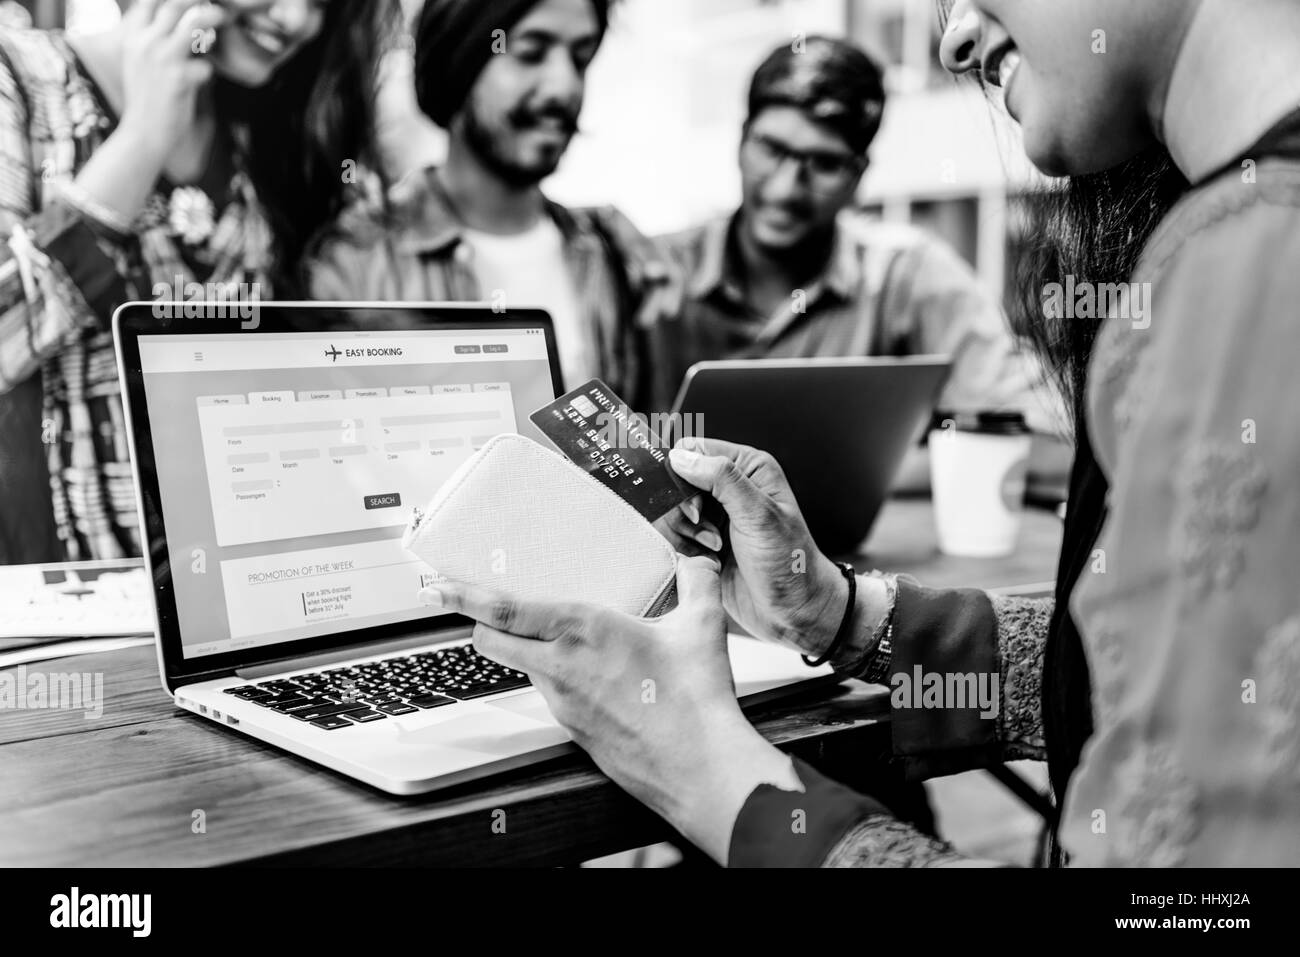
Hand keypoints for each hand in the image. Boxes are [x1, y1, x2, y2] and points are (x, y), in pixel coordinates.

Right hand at [117, 0, 226, 161]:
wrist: (143, 135)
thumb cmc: (147, 100)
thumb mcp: (142, 64)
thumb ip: (156, 41)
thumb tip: (183, 24)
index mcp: (133, 37)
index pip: (150, 0)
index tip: (194, 1)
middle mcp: (145, 42)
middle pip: (176, 3)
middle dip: (200, 1)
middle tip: (218, 8)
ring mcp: (161, 59)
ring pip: (194, 21)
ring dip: (213, 19)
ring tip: (224, 21)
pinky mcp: (178, 79)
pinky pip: (206, 63)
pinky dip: (211, 68)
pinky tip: (207, 76)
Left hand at [422, 555, 800, 863]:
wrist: (698, 768)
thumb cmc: (694, 701)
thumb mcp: (702, 626)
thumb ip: (697, 581)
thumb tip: (697, 560)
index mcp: (583, 630)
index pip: (505, 611)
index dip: (466, 597)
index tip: (439, 588)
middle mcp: (561, 667)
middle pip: (493, 643)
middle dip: (480, 624)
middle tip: (482, 610)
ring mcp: (563, 703)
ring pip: (524, 668)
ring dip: (529, 652)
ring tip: (561, 641)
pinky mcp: (574, 730)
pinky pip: (553, 695)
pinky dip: (560, 680)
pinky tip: (593, 678)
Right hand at [661, 438, 849, 656]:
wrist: (795, 612)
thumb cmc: (791, 563)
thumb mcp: (759, 515)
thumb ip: (722, 479)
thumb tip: (681, 457)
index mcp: (748, 468)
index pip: (694, 450)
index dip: (683, 474)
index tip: (693, 503)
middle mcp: (730, 488)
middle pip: (675, 483)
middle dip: (684, 510)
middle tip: (708, 530)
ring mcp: (715, 517)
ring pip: (670, 513)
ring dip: (686, 534)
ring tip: (715, 548)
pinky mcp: (704, 544)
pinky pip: (674, 538)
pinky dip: (684, 550)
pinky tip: (710, 561)